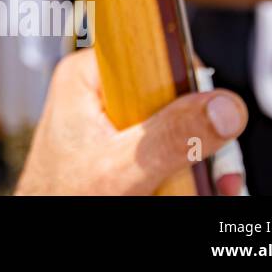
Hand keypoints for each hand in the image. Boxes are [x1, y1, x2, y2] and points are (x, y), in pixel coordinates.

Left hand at [15, 48, 247, 195]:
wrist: (47, 218)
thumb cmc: (60, 195)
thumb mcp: (120, 166)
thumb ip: (170, 137)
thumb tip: (224, 107)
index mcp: (87, 76)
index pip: (151, 52)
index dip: (189, 79)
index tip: (214, 109)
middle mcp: (101, 92)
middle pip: (174, 94)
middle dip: (201, 131)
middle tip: (220, 165)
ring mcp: (113, 120)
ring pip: (177, 124)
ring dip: (201, 156)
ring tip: (215, 185)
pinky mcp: (123, 147)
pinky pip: (168, 147)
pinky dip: (187, 169)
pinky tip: (201, 187)